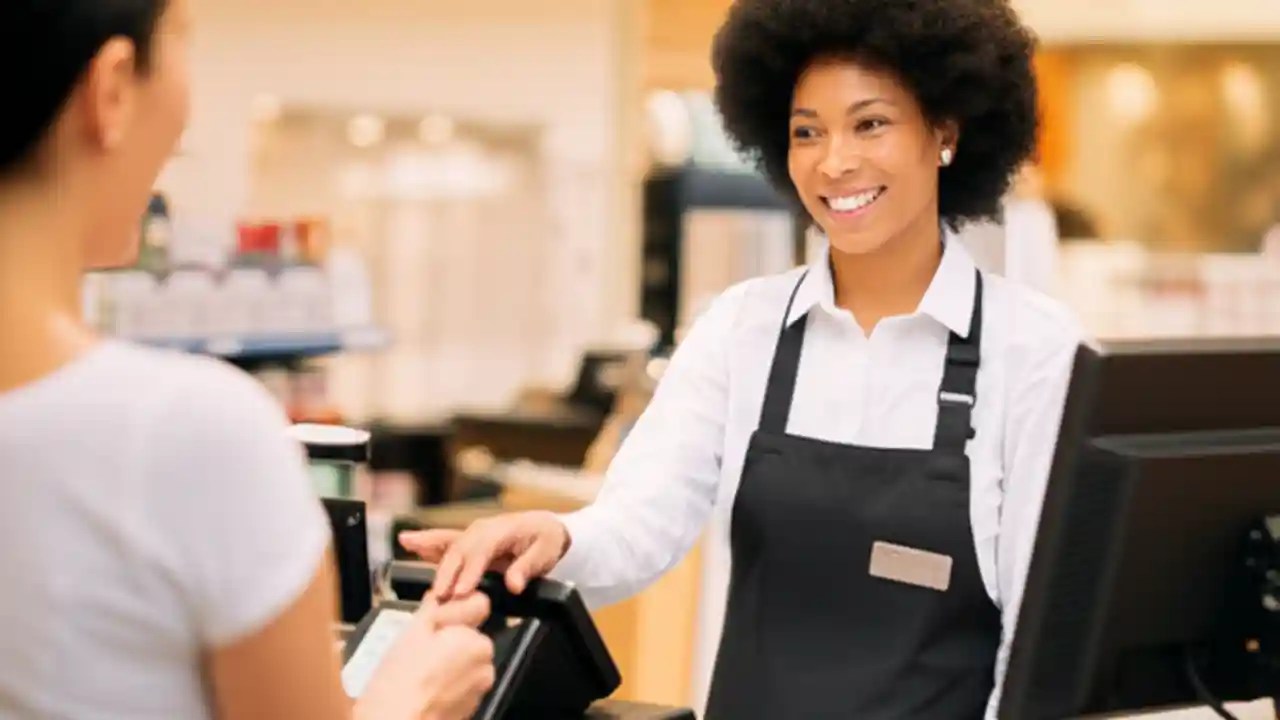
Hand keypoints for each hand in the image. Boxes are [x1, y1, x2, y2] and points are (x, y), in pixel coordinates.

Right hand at [356, 594, 495, 719]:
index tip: (433, 618)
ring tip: (418, 670)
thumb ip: (431, 610)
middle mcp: (485, 665)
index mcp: (476, 642)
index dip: (453, 609)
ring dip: (447, 661)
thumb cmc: (401, 683)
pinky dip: (446, 682)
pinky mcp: (469, 708)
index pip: (477, 606)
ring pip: (464, 662)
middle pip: (469, 638)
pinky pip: (460, 685)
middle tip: (419, 647)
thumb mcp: (411, 634)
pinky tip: (423, 686)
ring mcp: (478, 690)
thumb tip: (437, 598)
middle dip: (448, 639)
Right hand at [399, 511, 570, 598]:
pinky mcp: (468, 541)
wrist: (546, 527)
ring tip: (410, 553)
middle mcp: (483, 529)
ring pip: (449, 544)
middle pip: (461, 549)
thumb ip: (528, 568)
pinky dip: (427, 541)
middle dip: (448, 571)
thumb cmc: (546, 539)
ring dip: (429, 550)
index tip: (461, 591)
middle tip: (438, 596)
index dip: (470, 571)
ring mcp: (473, 533)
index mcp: (502, 530)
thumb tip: (514, 584)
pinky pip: (445, 540)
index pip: (483, 550)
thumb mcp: (546, 553)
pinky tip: (408, 541)